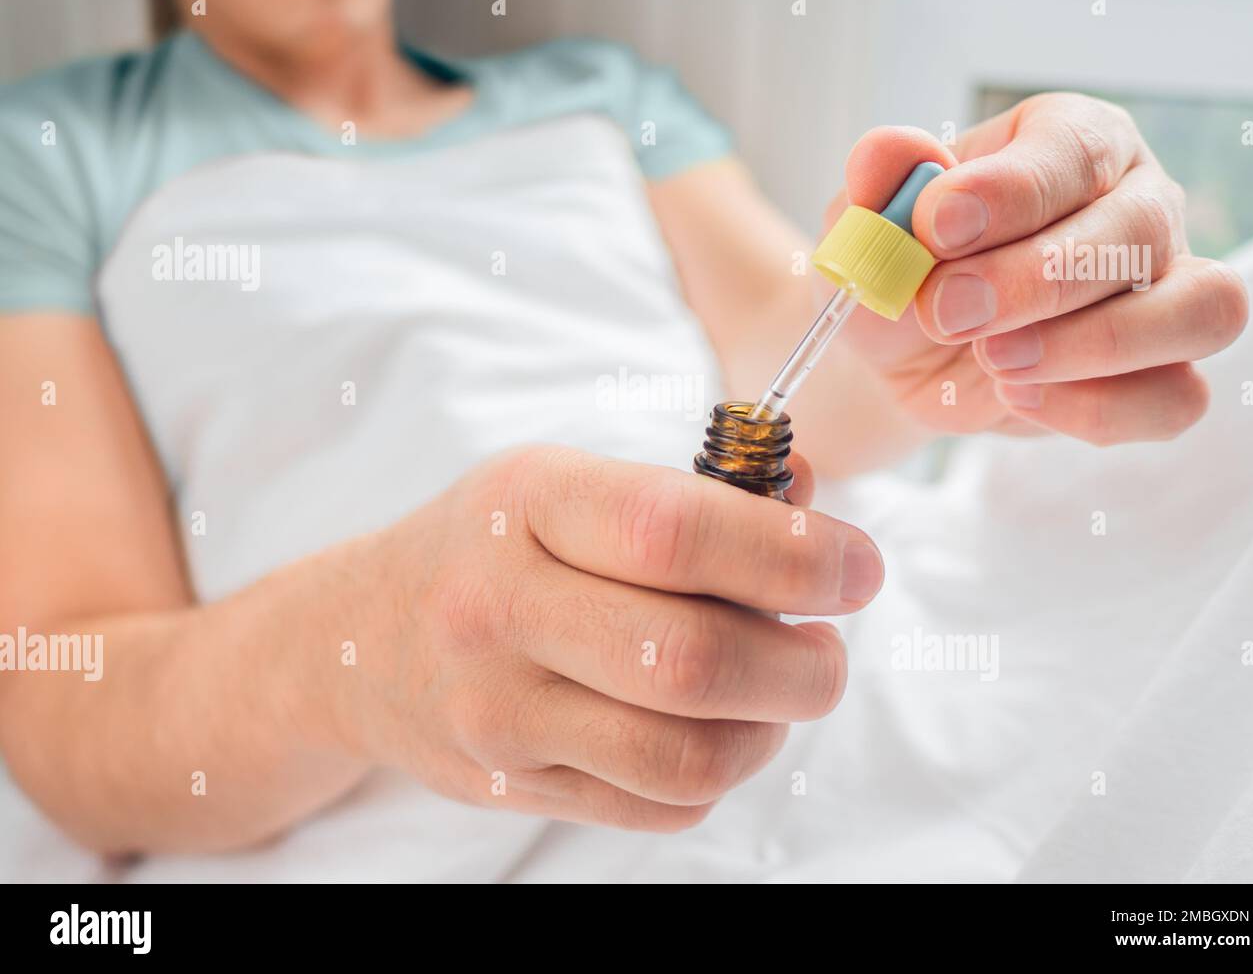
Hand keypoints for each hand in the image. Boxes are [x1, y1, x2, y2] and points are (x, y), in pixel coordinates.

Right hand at [320, 446, 881, 831]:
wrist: (358, 638)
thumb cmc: (492, 544)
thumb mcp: (568, 482)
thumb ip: (693, 489)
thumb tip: (813, 501)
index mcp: (528, 502)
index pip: (675, 531)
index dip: (793, 554)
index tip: (858, 567)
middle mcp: (499, 607)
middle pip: (691, 660)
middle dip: (803, 662)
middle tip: (827, 647)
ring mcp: (497, 711)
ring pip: (684, 755)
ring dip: (769, 729)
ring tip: (777, 692)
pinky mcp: (510, 785)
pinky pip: (657, 805)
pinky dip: (717, 773)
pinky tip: (714, 728)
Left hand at [829, 94, 1248, 443]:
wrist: (902, 350)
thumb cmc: (901, 267)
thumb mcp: (869, 222)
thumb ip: (879, 182)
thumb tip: (890, 153)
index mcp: (1074, 141)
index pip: (1076, 149)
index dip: (1011, 192)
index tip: (937, 226)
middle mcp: (1139, 204)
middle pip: (1139, 230)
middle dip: (1035, 278)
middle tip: (946, 311)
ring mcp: (1166, 291)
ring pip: (1199, 309)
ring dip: (1094, 343)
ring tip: (993, 358)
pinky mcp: (1160, 374)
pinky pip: (1177, 398)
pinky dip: (1098, 409)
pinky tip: (1018, 398)